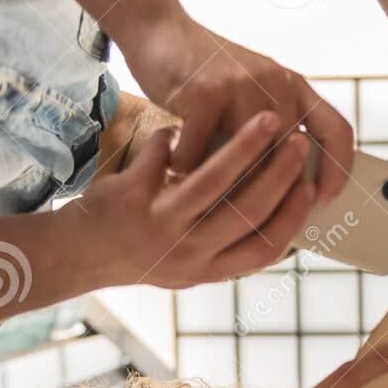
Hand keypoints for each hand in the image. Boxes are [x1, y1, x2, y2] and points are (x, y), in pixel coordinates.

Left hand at [73, 110, 315, 289]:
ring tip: (268, 117)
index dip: (293, 215)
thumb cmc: (141, 250)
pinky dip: (174, 136)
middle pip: (247, 212)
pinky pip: (163, 158)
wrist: (76, 255)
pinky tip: (179, 123)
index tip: (312, 187)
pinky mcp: (130, 201)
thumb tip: (280, 220)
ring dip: (244, 145)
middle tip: (299, 142)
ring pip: (211, 183)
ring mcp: (158, 228)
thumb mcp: (189, 264)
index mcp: (209, 270)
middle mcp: (187, 255)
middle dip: (280, 172)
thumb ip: (228, 246)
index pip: (266, 247)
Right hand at [118, 15, 353, 204]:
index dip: (338, 170)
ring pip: (247, 162)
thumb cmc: (205, 75)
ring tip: (208, 203)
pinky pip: (201, 153)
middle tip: (248, 220)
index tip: (324, 200)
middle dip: (270, 196)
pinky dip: (184, 169)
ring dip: (223, 189)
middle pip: (287, 159)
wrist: (159, 30)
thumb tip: (288, 188)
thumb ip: (273, 126)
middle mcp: (275, 83)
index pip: (336, 130)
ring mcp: (241, 86)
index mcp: (293, 86)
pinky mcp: (205, 91)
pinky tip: (174, 172)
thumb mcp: (252, 91)